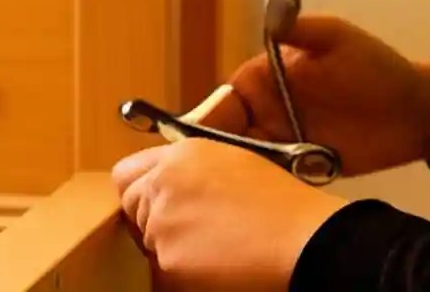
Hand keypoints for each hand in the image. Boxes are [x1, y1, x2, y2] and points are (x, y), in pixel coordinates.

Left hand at [112, 137, 345, 291]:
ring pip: (147, 242)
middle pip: (130, 208)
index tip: (156, 205)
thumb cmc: (282, 203)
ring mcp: (161, 222)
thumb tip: (168, 187)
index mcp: (180, 155)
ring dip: (169, 249)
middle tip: (190, 233)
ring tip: (215, 250)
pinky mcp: (168, 260)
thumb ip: (191, 171)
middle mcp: (163, 183)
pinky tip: (217, 268)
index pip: (126, 174)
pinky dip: (182, 273)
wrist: (303, 238)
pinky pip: (162, 271)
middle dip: (150, 221)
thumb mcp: (233, 162)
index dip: (140, 192)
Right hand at [199, 14, 429, 175]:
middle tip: (211, 177)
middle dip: (215, 155)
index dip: (211, 121)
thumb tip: (272, 6)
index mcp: (264, 77)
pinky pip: (273, 181)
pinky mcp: (302, 168)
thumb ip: (299, 27)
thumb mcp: (336, 37)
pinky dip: (264, 191)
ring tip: (233, 193)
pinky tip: (260, 200)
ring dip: (238, 176)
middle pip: (226, 135)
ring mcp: (283, 141)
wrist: (415, 110)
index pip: (225, 101)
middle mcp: (267, 110)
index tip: (203, 143)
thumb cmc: (375, 66)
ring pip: (245, 161)